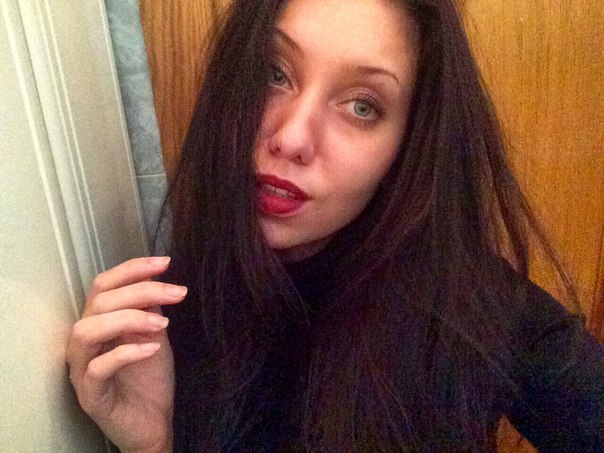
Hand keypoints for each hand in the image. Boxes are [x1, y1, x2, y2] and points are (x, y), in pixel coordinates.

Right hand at [66, 257, 186, 452]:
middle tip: (176, 293)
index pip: (104, 285)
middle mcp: (85, 342)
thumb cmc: (150, 380)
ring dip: (128, 318)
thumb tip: (157, 278)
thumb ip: (151, 310)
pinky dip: (126, 353)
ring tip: (163, 323)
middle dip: (140, 291)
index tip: (165, 263)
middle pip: (99, 302)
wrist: (154, 423)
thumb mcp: (155, 336)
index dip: (132, 269)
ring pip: (86, 330)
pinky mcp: (90, 395)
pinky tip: (153, 348)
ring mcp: (82, 369)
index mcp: (99, 323)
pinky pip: (96, 369)